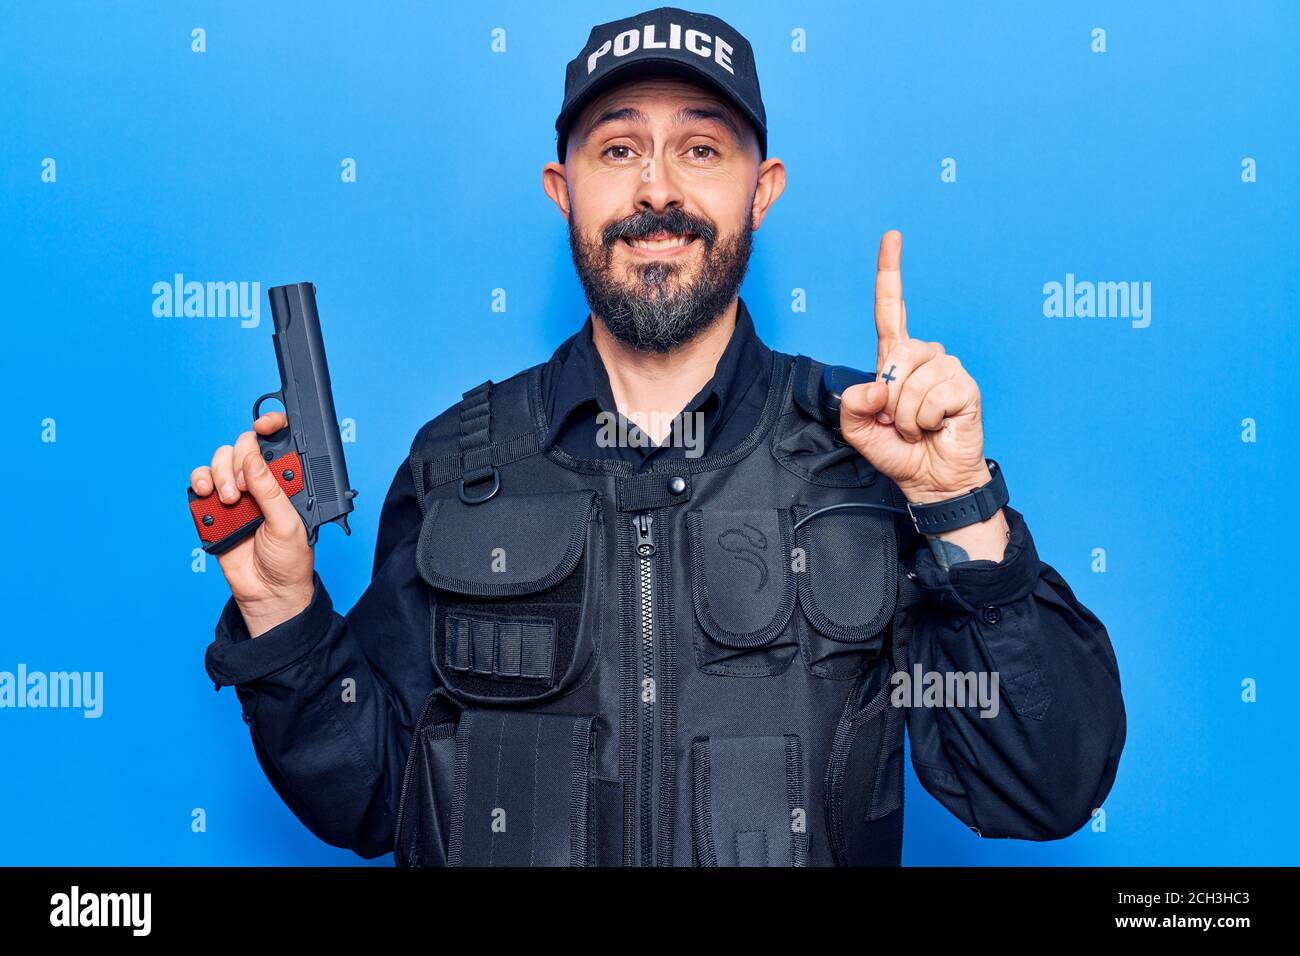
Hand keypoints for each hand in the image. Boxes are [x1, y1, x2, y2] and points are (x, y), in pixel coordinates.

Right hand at [189, 411, 314, 636]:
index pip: (278, 443)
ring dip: (219, 473)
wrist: (267, 593)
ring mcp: (236, 494)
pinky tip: (209, 495)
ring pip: (219, 461)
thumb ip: (270, 490)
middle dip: (239, 460)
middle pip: (242, 447)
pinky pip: (200, 484)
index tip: (263, 424)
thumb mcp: (288, 524)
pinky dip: (200, 483)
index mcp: (286, 482)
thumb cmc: (289, 560)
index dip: (271, 427)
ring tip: (229, 499)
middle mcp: (260, 483)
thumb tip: (253, 459)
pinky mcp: (214, 509)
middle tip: (243, 488)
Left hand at [839, 231, 991, 502]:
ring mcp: (948, 369)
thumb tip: (877, 385)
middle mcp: (923, 357)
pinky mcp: (965, 387)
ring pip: (913, 382)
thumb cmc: (899, 452)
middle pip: (897, 357)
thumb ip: (852, 405)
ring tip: (916, 428)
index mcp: (895, 359)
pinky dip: (925, 420)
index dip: (890, 273)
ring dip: (906, 415)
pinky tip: (936, 427)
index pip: (891, 309)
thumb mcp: (858, 430)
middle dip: (889, 400)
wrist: (931, 481)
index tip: (892, 237)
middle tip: (899, 423)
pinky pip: (934, 396)